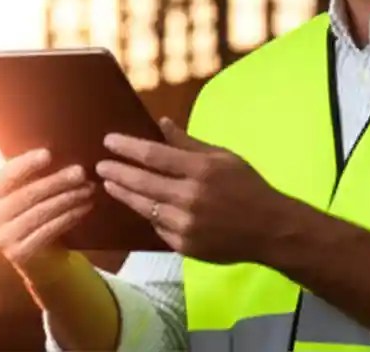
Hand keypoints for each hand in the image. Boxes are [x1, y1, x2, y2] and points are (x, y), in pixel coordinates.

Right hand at [0, 148, 95, 280]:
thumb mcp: (27, 191)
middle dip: (57, 181)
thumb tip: (56, 150)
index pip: (6, 175)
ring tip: (89, 188)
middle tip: (81, 171)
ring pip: (41, 212)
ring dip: (69, 199)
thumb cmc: (34, 213)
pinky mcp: (20, 254)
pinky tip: (85, 206)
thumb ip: (33, 174)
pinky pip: (49, 230)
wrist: (36, 257)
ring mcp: (4, 238)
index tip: (48, 153)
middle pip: (28, 194)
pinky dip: (70, 217)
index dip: (26, 164)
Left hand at [96, 117, 295, 264]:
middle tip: (99, 166)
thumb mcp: (223, 157)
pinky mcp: (185, 245)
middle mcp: (191, 197)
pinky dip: (148, 215)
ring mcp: (186, 224)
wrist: (269, 230)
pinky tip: (139, 205)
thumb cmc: (247, 187)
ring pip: (144, 207)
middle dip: (117, 172)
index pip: (154, 155)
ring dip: (124, 194)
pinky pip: (158, 227)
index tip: (109, 141)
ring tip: (111, 184)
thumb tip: (161, 124)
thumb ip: (189, 143)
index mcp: (201, 170)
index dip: (128, 147)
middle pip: (143, 182)